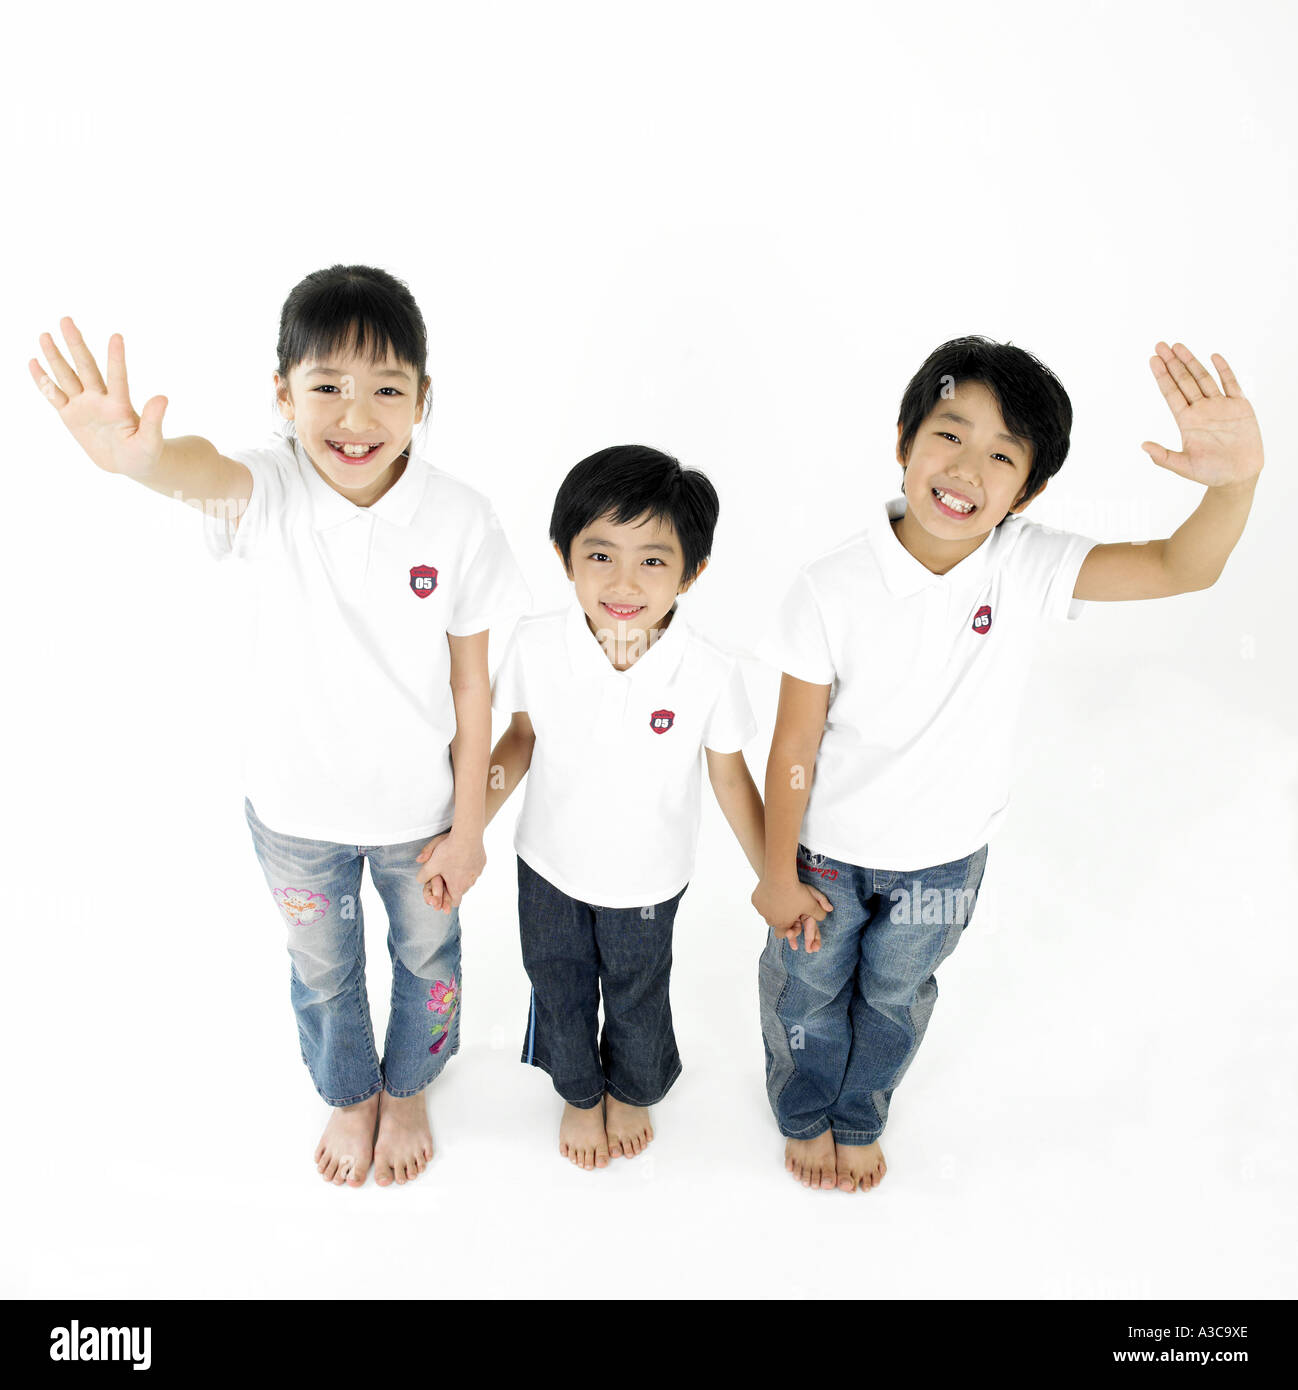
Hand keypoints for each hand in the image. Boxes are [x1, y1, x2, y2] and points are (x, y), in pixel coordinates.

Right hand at [29, 317, 167, 477]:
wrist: (129, 464)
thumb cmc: (144, 454)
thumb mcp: (151, 441)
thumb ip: (155, 420)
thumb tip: (163, 397)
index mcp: (120, 405)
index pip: (118, 377)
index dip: (116, 358)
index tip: (116, 336)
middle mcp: (100, 399)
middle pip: (86, 367)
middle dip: (76, 344)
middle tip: (66, 319)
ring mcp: (84, 405)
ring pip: (67, 376)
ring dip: (55, 356)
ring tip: (45, 334)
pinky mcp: (71, 415)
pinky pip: (54, 396)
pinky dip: (43, 381)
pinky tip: (33, 362)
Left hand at [415, 830, 485, 911]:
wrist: (467, 835)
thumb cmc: (449, 851)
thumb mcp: (431, 864)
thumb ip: (423, 874)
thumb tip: (419, 880)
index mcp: (458, 886)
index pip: (455, 902)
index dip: (448, 900)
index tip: (443, 893)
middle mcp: (470, 882)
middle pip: (462, 890)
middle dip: (454, 886)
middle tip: (446, 876)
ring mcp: (477, 872)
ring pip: (469, 880)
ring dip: (462, 876)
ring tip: (453, 865)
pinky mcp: (482, 863)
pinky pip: (475, 869)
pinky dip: (468, 866)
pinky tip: (462, 856)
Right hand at [752, 877, 832, 951]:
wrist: (779, 876)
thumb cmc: (796, 892)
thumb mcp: (812, 903)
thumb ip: (820, 911)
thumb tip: (828, 911)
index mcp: (783, 924)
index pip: (784, 934)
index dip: (788, 930)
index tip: (792, 924)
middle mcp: (770, 920)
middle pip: (774, 923)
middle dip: (780, 919)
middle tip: (785, 911)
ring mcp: (761, 910)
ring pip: (766, 913)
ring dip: (772, 909)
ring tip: (779, 899)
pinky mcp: (755, 900)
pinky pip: (760, 902)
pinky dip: (765, 899)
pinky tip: (770, 892)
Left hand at [1144, 342, 1262, 488]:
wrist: (1238, 476)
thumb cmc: (1211, 473)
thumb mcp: (1184, 467)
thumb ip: (1164, 457)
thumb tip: (1143, 446)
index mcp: (1187, 421)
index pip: (1171, 393)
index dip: (1162, 376)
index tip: (1152, 359)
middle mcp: (1201, 409)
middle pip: (1184, 381)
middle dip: (1172, 363)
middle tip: (1160, 345)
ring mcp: (1220, 406)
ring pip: (1203, 378)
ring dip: (1191, 361)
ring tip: (1178, 346)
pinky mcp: (1240, 406)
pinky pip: (1231, 384)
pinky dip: (1223, 370)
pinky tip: (1213, 356)